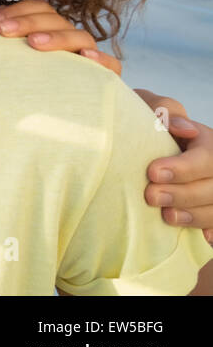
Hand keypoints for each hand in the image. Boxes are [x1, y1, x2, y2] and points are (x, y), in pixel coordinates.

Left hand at [0, 0, 120, 75]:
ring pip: (81, 37)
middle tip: (3, 31)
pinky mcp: (106, 78)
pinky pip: (112, 65)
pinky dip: (101, 58)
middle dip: (27, 22)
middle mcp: (70, 38)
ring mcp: (89, 56)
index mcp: (50, 29)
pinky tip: (85, 57)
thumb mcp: (14, 60)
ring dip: (57, 37)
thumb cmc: (27, 83)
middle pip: (55, 19)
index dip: (17, 10)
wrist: (58, 118)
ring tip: (34, 43)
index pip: (39, 8)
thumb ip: (6, 40)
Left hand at [134, 90, 212, 243]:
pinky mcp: (208, 207)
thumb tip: (184, 127)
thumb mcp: (150, 107)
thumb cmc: (145, 122)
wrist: (141, 140)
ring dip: (194, 215)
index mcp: (207, 141)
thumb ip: (164, 110)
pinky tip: (205, 238)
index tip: (152, 172)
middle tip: (150, 196)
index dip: (183, 168)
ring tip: (166, 216)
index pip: (207, 158)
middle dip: (184, 194)